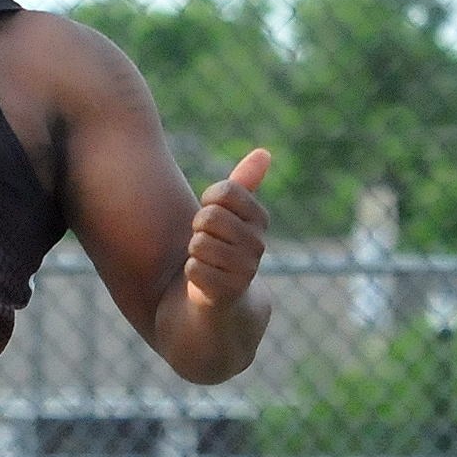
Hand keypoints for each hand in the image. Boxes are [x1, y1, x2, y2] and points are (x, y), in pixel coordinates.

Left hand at [185, 148, 270, 309]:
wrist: (220, 304)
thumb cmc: (221, 252)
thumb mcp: (230, 216)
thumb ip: (242, 185)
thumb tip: (265, 152)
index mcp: (259, 219)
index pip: (225, 191)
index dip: (208, 202)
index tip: (210, 218)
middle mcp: (258, 244)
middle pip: (209, 217)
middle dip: (197, 230)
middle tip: (205, 244)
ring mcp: (246, 270)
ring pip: (199, 244)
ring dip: (193, 254)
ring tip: (205, 263)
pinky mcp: (229, 293)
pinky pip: (194, 269)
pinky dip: (191, 274)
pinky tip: (202, 283)